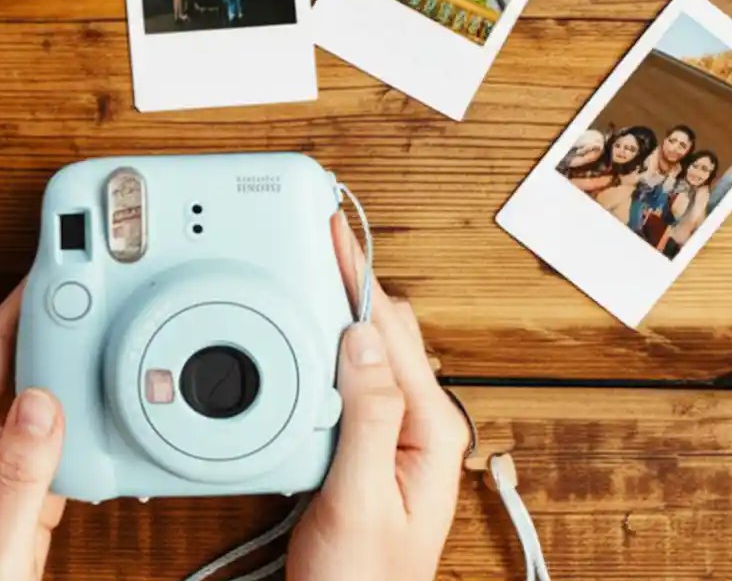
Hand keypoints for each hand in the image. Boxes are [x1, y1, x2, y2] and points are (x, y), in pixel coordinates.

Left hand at [0, 281, 66, 580]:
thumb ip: (17, 477)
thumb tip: (40, 401)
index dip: (20, 306)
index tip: (54, 269)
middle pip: (6, 372)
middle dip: (48, 327)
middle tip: (94, 290)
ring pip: (26, 406)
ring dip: (61, 374)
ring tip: (105, 338)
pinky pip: (36, 446)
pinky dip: (68, 426)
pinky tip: (94, 418)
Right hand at [287, 214, 469, 580]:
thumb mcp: (360, 498)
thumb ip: (366, 416)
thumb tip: (360, 340)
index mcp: (430, 429)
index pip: (392, 331)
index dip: (357, 275)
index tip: (331, 233)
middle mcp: (421, 425)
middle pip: (384, 331)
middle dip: (347, 282)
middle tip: (309, 240)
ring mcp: (396, 435)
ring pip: (366, 353)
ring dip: (335, 314)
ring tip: (304, 275)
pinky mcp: (368, 447)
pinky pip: (349, 382)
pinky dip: (324, 352)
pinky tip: (301, 343)